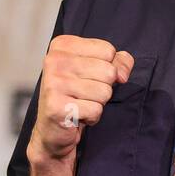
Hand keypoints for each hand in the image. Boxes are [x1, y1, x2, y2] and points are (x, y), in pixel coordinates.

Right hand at [28, 35, 133, 163]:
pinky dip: (91, 116)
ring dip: (98, 103)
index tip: (89, 77)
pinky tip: (76, 115)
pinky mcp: (57, 106)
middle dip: (103, 87)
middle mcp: (54, 60)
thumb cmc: (74, 96)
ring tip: (80, 104)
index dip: (108, 67)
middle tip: (84, 93)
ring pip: (104, 91)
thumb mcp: (96, 71)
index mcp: (62, 46)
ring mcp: (54, 83)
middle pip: (108, 71)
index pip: (107, 50)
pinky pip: (96, 109)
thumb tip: (122, 73)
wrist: (52, 129)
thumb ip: (117, 62)